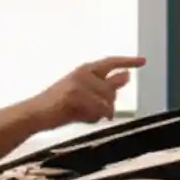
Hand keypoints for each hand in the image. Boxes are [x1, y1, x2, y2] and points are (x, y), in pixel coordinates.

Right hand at [27, 56, 146, 130]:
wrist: (36, 114)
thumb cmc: (60, 106)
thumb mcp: (85, 94)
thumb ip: (106, 86)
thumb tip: (127, 77)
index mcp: (85, 69)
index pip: (111, 62)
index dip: (128, 62)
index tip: (143, 61)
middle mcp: (83, 72)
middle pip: (112, 89)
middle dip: (108, 104)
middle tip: (92, 112)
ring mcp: (79, 82)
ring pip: (107, 101)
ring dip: (99, 113)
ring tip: (82, 115)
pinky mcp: (75, 94)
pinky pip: (98, 109)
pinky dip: (93, 117)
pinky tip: (81, 117)